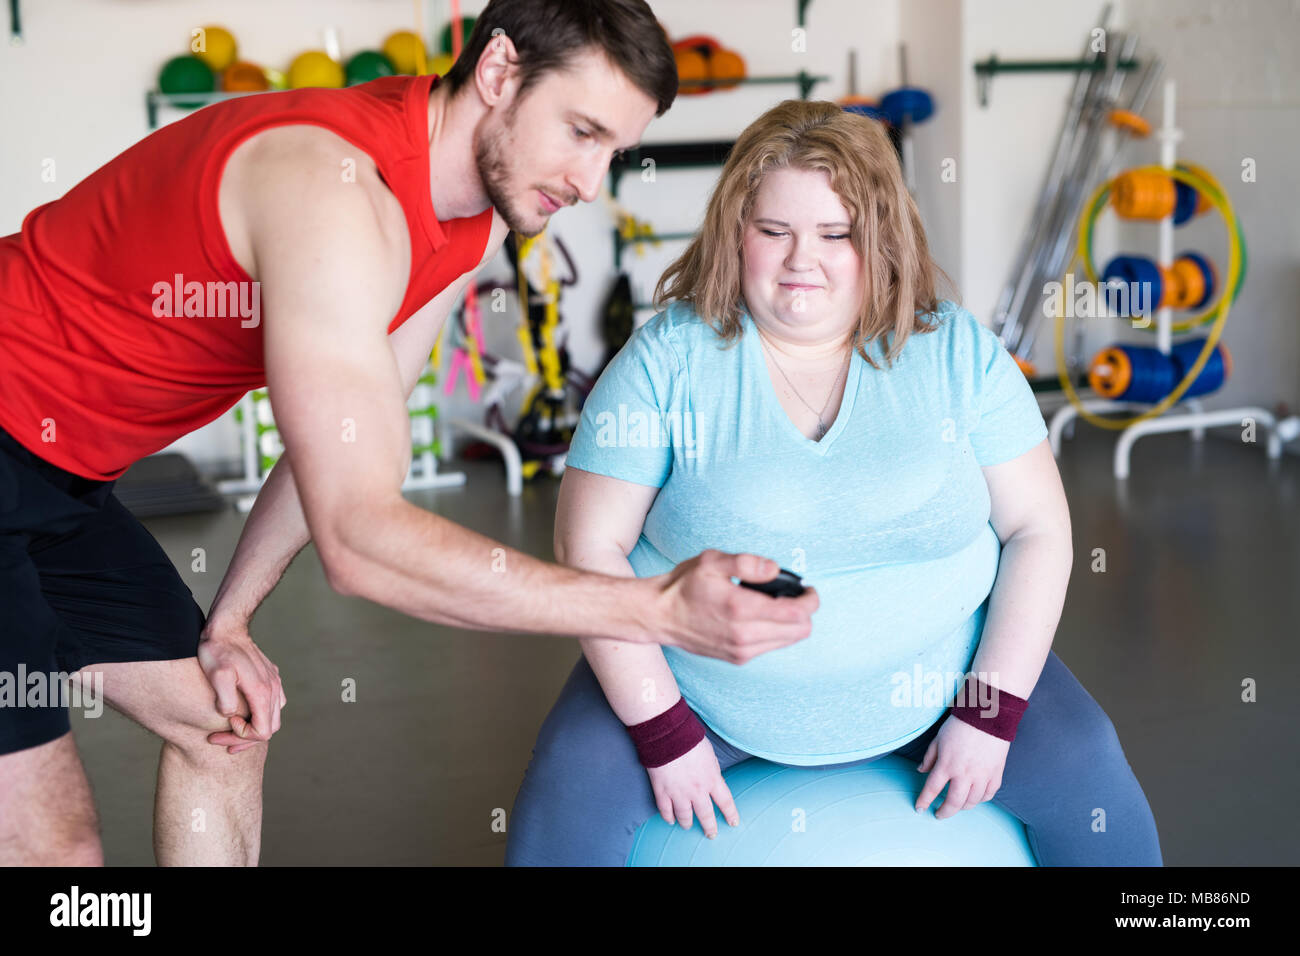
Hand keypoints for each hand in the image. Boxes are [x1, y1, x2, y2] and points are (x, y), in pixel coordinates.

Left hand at [197, 620, 286, 753]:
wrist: (226, 627)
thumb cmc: (217, 651)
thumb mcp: (217, 676)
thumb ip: (226, 699)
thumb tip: (230, 716)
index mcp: (261, 691)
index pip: (263, 731)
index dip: (242, 735)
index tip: (225, 723)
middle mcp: (272, 688)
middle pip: (270, 728)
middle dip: (246, 738)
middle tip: (221, 739)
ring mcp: (274, 681)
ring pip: (274, 717)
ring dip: (254, 727)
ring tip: (231, 730)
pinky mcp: (270, 676)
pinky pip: (274, 703)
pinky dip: (260, 714)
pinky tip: (244, 711)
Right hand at [645, 736, 739, 838]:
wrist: (668, 735)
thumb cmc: (690, 740)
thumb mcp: (710, 755)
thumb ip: (712, 771)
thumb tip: (713, 780)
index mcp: (712, 779)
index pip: (725, 802)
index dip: (731, 814)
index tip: (733, 823)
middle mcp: (697, 791)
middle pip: (705, 815)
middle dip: (709, 827)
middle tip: (711, 834)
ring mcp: (678, 793)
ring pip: (684, 816)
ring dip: (687, 823)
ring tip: (688, 826)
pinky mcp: (662, 791)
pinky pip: (665, 810)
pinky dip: (668, 817)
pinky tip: (670, 820)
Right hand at [651, 550, 817, 663]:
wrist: (658, 616)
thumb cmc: (683, 585)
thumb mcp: (712, 561)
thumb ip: (747, 563)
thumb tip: (775, 569)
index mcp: (741, 608)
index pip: (796, 613)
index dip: (810, 599)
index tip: (808, 589)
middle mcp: (744, 635)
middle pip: (800, 631)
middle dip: (805, 612)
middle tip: (796, 596)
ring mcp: (741, 650)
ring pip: (788, 641)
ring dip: (791, 623)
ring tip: (778, 605)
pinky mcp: (737, 658)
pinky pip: (771, 647)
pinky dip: (775, 632)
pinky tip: (761, 617)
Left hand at [914, 715, 1009, 819]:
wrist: (988, 716)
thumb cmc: (960, 725)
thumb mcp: (938, 739)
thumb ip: (929, 757)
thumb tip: (920, 770)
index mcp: (947, 764)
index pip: (932, 789)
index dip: (924, 801)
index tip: (919, 808)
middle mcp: (964, 774)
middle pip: (953, 802)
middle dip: (944, 812)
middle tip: (939, 814)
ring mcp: (982, 775)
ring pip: (972, 802)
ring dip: (962, 807)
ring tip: (956, 806)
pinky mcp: (996, 774)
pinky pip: (989, 795)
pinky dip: (981, 800)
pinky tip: (975, 798)